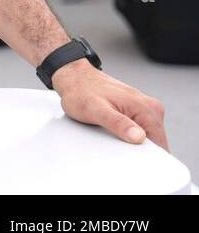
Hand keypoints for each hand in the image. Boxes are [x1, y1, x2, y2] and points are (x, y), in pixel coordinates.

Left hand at [51, 60, 167, 148]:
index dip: (145, 155)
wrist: (74, 77)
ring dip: (131, 141)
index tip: (128, 154)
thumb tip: (138, 137)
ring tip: (110, 131)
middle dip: (137, 148)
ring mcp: (145, 108)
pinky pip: (139, 130)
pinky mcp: (137, 111)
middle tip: (112, 140)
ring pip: (146, 137)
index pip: (159, 144)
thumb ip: (118, 124)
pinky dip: (128, 135)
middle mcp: (151, 107)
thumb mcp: (96, 110)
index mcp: (146, 107)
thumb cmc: (81, 91)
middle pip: (154, 142)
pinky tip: (112, 128)